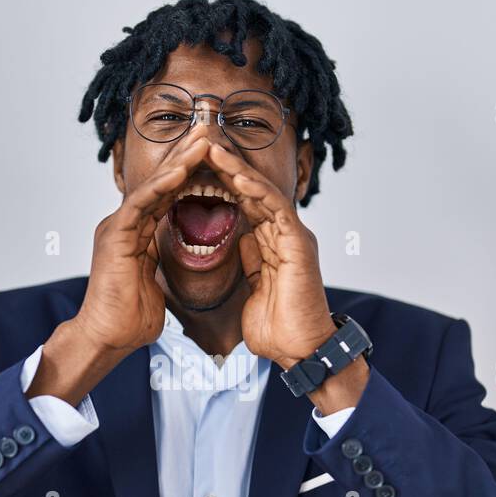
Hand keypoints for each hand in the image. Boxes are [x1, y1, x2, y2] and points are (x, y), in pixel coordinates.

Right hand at [74, 134, 212, 353]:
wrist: (108, 337)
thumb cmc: (131, 317)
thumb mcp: (156, 281)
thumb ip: (162, 260)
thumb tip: (179, 256)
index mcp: (135, 232)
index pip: (167, 194)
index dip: (190, 173)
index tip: (215, 155)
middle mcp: (124, 223)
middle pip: (161, 182)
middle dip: (186, 154)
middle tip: (210, 128)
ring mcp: (117, 226)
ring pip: (153, 185)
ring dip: (179, 161)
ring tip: (203, 138)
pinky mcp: (115, 236)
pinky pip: (142, 203)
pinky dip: (162, 186)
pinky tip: (182, 170)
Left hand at [203, 142, 336, 369]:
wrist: (299, 352)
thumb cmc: (278, 329)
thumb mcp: (254, 289)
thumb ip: (251, 263)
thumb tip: (242, 241)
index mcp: (274, 244)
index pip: (245, 205)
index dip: (222, 184)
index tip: (196, 169)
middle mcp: (286, 235)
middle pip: (253, 191)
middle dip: (227, 167)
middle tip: (201, 144)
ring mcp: (294, 237)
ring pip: (264, 192)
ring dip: (238, 169)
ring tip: (213, 149)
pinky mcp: (299, 244)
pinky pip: (276, 209)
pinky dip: (256, 190)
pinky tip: (236, 175)